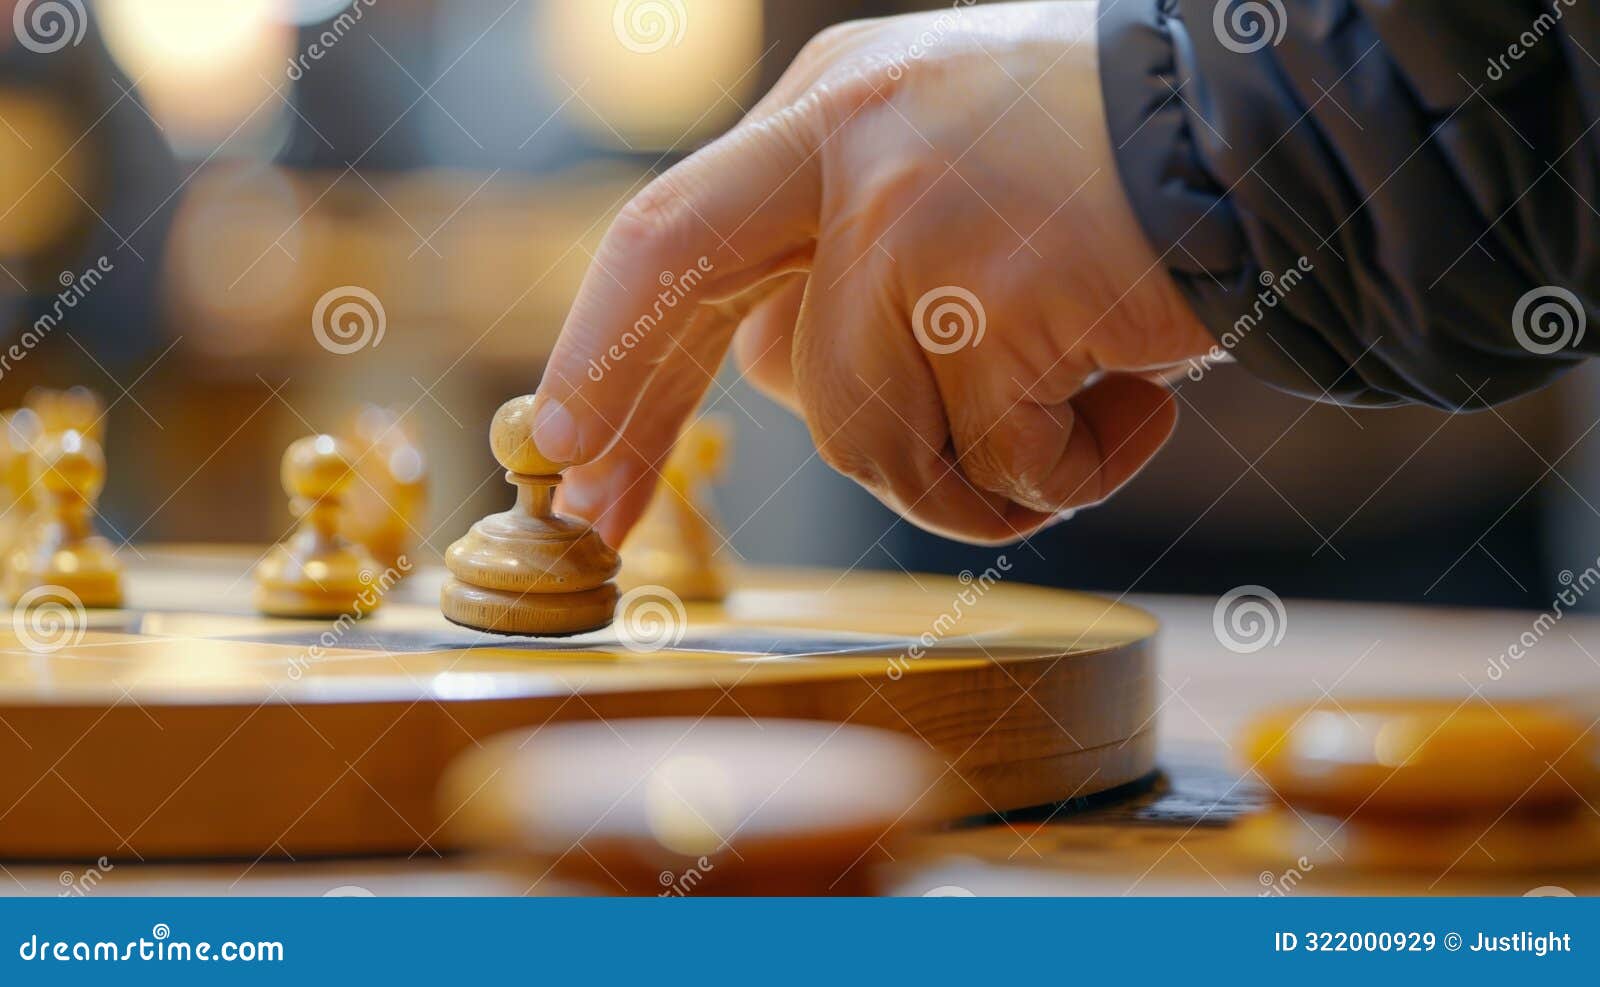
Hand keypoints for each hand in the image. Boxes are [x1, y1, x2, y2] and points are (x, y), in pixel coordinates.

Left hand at [534, 1, 1212, 545]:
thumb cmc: (1122, 171)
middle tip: (593, 521)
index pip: (675, 235)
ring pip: (865, 438)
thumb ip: (845, 250)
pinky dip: (1065, 472)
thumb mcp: (952, 164)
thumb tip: (768, 377)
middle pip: (691, 300)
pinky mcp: (990, 308)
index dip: (609, 348)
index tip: (561, 443)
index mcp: (835, 110)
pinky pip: (992, 467)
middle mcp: (852, 151)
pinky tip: (1133, 406)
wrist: (1282, 131)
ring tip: (1073, 427)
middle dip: (629, 417)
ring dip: (966, 474)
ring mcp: (912, 227)